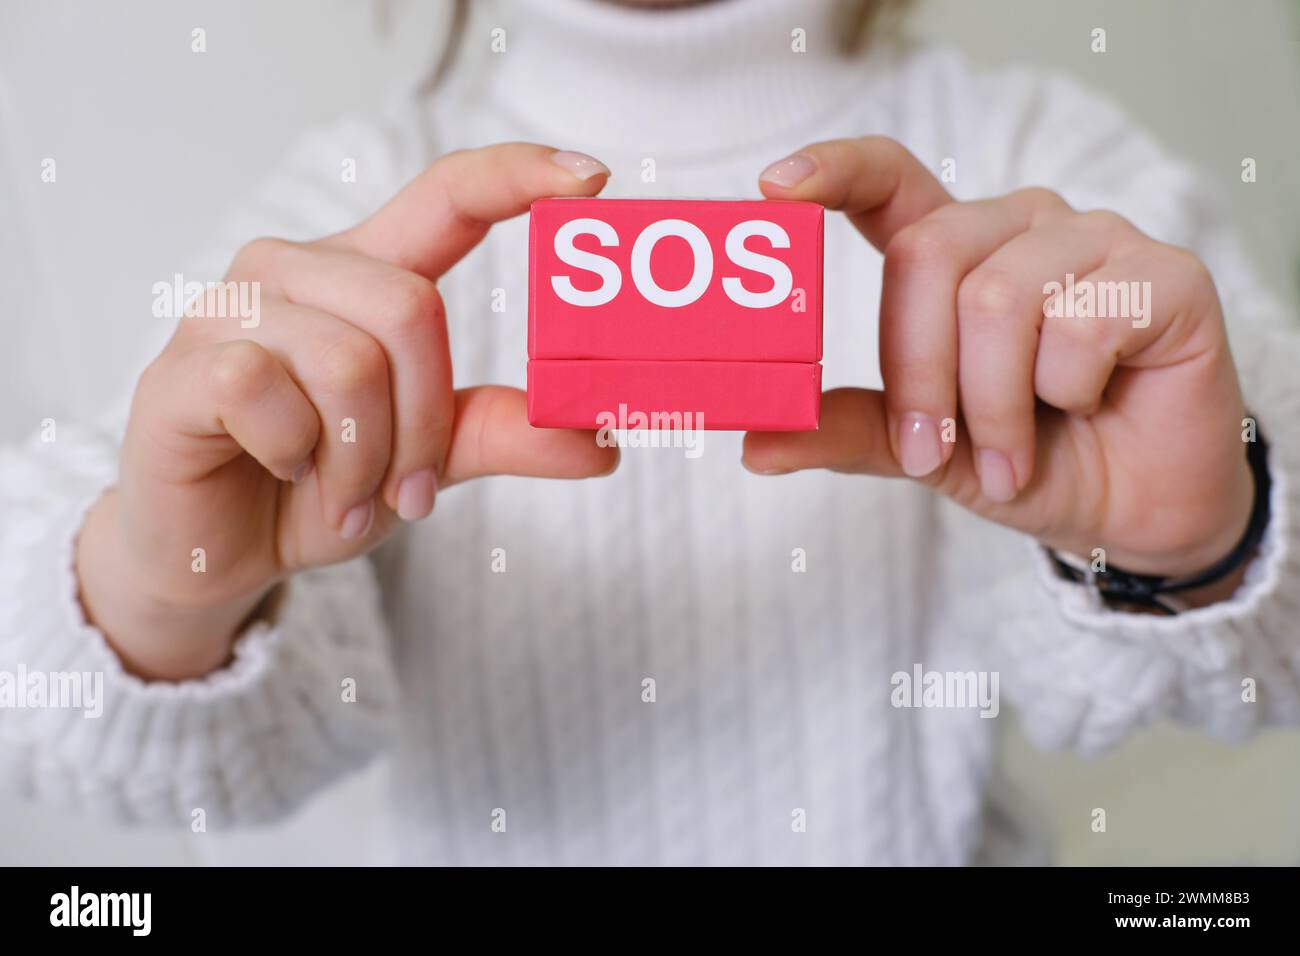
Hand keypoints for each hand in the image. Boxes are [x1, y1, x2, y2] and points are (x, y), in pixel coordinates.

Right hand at [77, 144, 617, 678]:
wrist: (221, 550)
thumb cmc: (319, 485)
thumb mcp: (428, 460)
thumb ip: (501, 435)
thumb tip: (599, 444)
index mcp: (368, 274)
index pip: (448, 195)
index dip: (518, 176)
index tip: (594, 178)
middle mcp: (298, 271)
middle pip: (412, 309)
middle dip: (425, 425)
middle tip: (411, 494)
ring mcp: (232, 309)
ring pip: (348, 361)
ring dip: (363, 458)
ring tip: (345, 496)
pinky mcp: (183, 364)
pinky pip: (266, 390)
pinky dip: (297, 457)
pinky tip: (283, 473)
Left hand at [745, 137, 1253, 588]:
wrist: (1131, 512)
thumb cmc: (1028, 462)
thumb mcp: (924, 453)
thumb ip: (851, 432)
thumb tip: (755, 446)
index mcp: (957, 254)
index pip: (890, 181)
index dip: (834, 171)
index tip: (773, 187)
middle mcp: (1021, 228)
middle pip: (928, 255)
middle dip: (919, 374)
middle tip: (932, 450)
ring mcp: (1096, 241)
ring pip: (1000, 299)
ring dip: (995, 405)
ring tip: (1014, 456)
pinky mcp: (1165, 273)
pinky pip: (1083, 324)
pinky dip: (1069, 393)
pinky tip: (1092, 407)